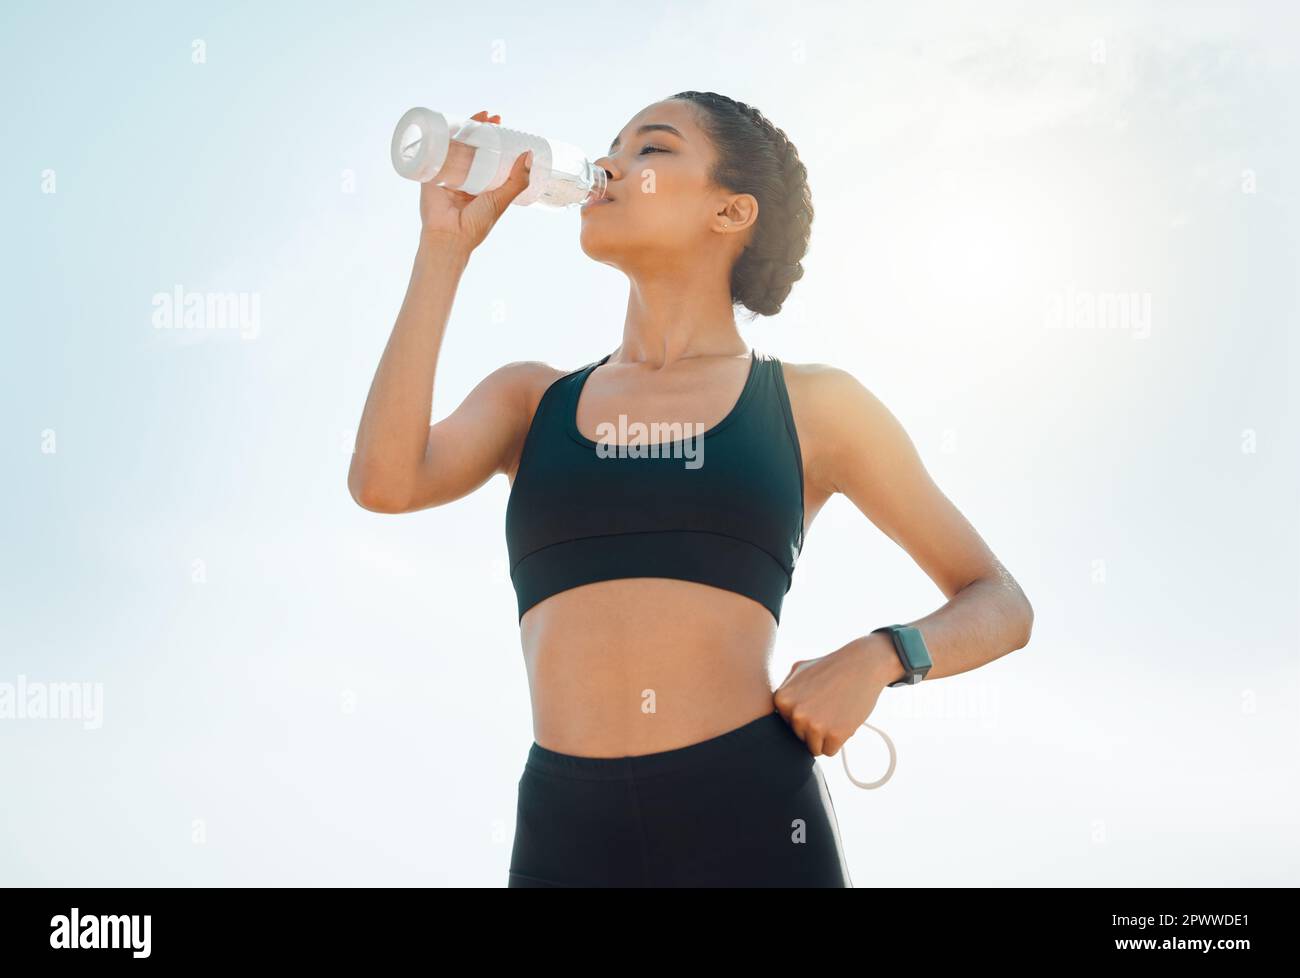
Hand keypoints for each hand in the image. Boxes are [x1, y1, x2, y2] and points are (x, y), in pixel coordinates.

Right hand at [419, 109, 533, 252]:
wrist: (449, 236)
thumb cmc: (476, 223)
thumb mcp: (501, 200)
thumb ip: (516, 180)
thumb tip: (529, 154)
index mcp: (481, 183)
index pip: (488, 154)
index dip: (495, 139)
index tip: (502, 124)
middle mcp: (465, 176)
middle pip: (472, 145)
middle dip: (481, 128)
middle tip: (492, 116)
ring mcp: (448, 173)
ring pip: (456, 145)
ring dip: (465, 127)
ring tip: (478, 115)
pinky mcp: (431, 173)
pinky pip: (435, 151)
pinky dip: (440, 136)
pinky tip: (448, 121)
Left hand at [772, 634, 893, 756]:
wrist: (862, 665)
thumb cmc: (830, 667)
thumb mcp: (798, 670)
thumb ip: (784, 691)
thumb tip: (773, 710)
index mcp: (781, 700)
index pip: (786, 724)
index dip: (802, 716)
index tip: (814, 701)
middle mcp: (794, 714)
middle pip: (799, 737)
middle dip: (814, 727)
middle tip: (828, 705)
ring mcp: (814, 725)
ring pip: (813, 748)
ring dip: (825, 737)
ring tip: (835, 713)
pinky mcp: (834, 735)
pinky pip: (829, 751)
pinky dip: (838, 741)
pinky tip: (843, 720)